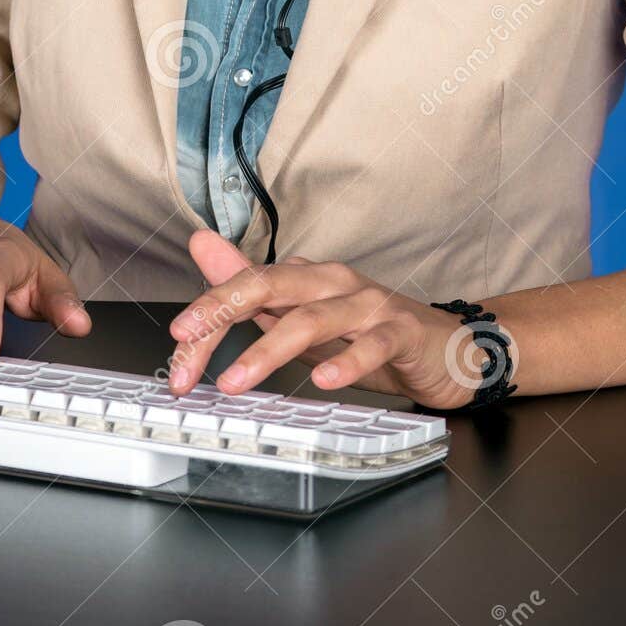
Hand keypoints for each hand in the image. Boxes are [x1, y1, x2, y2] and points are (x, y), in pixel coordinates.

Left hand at [165, 229, 489, 409]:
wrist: (448, 348)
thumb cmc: (372, 332)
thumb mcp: (304, 312)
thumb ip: (253, 285)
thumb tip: (201, 243)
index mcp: (307, 278)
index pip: (246, 286)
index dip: (208, 313)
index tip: (177, 347)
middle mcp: (333, 283)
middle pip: (270, 285)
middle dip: (222, 309)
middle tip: (185, 339)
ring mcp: (368, 306)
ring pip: (312, 320)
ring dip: (268, 351)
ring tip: (235, 381)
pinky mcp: (401, 333)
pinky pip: (372, 345)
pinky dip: (346, 363)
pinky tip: (324, 382)